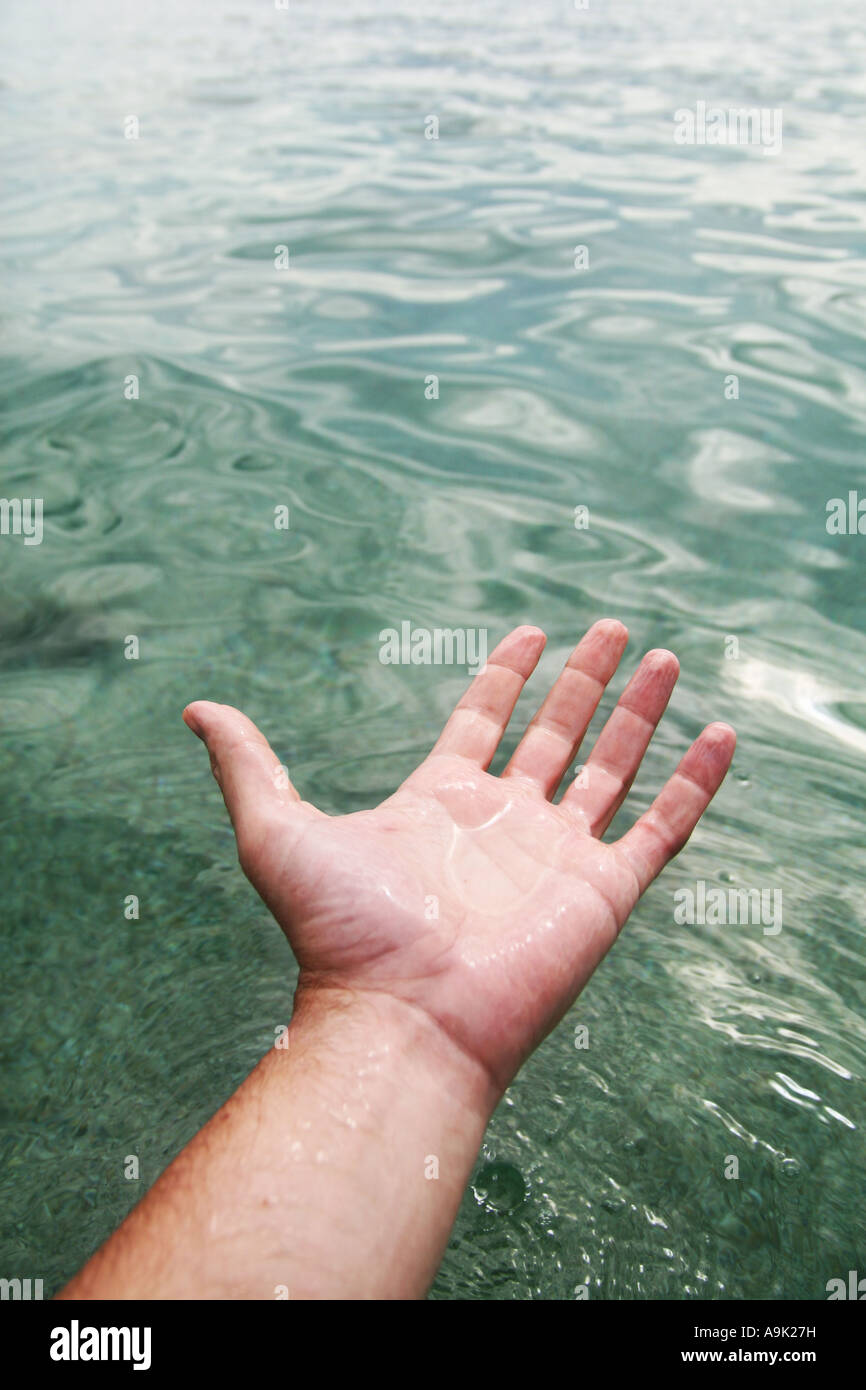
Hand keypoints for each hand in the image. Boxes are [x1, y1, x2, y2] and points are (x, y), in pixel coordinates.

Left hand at [184, 621, 734, 1094]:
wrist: (400, 1021)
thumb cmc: (339, 934)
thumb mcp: (276, 831)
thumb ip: (248, 766)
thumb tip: (195, 710)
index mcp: (442, 802)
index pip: (486, 722)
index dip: (509, 675)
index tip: (533, 630)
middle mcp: (505, 824)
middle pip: (556, 733)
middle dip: (586, 681)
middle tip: (616, 628)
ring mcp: (558, 856)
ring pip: (612, 768)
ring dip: (641, 715)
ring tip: (666, 658)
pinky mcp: (604, 892)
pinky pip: (663, 827)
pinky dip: (695, 783)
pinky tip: (718, 736)